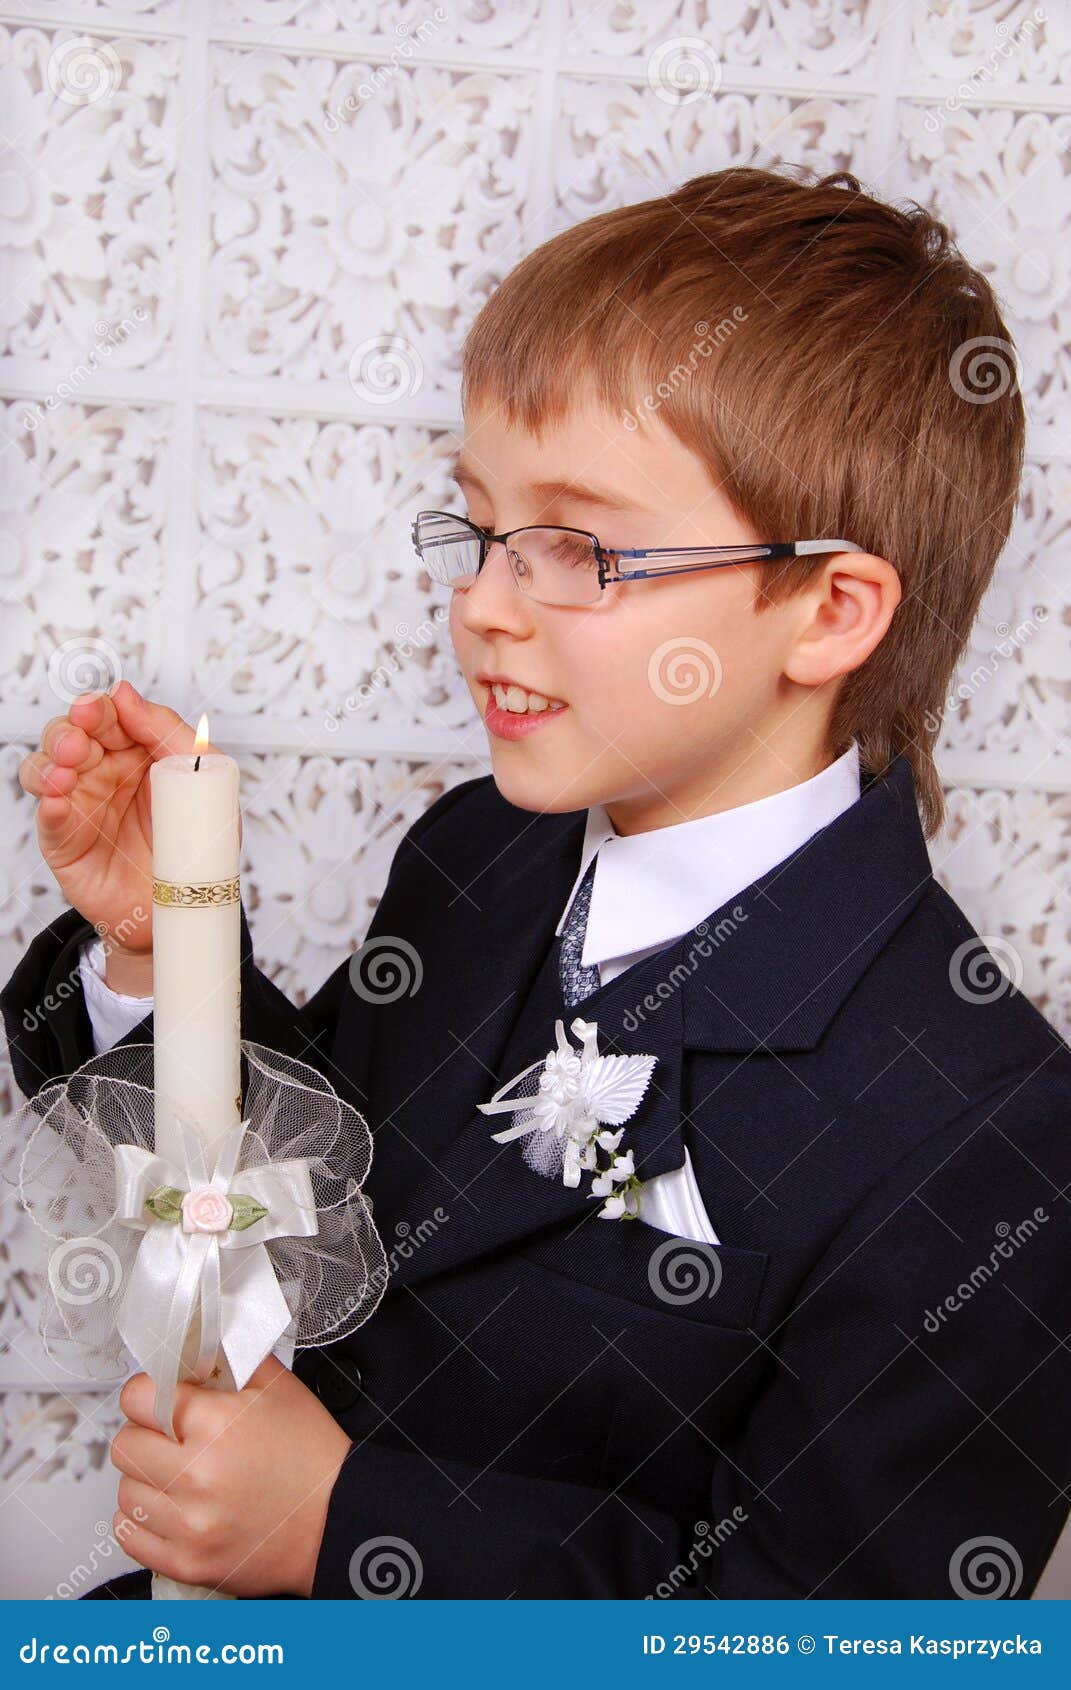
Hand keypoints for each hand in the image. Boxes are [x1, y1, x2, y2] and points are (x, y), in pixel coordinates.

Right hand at [18, 681, 228, 987]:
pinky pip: (47, 816)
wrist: (187, 904)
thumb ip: (166, 729)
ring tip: (69, 766)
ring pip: (45, 767)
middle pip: (68, 734)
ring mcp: (80, 804)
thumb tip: (126, 694)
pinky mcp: (65, 840)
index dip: (101, 708)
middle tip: (83, 736)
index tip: (106, 709)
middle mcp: (102, 773)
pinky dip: (49, 803)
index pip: (107, 716)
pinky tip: (59, 798)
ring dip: (51, 760)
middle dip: (71, 728)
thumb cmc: (194, 840)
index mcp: (135, 752)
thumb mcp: (200, 776)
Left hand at [110, 1353, 353, 1597]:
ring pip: (125, 1491)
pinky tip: (172, 1507)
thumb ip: (231, 1359)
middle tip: (173, 1437)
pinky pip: (129, 1535)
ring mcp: (190, 1525)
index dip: (148, 1393)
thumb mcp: (279, 1388)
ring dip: (147, 1479)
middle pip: (125, 1446)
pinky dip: (143, 1519)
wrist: (338, 1521)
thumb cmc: (312, 1455)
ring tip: (179, 1475)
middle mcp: (197, 1475)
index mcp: (218, 1423)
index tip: (161, 1399)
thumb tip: (195, 1347)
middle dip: (145, 1434)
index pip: (137, 1397)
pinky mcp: (187, 1562)